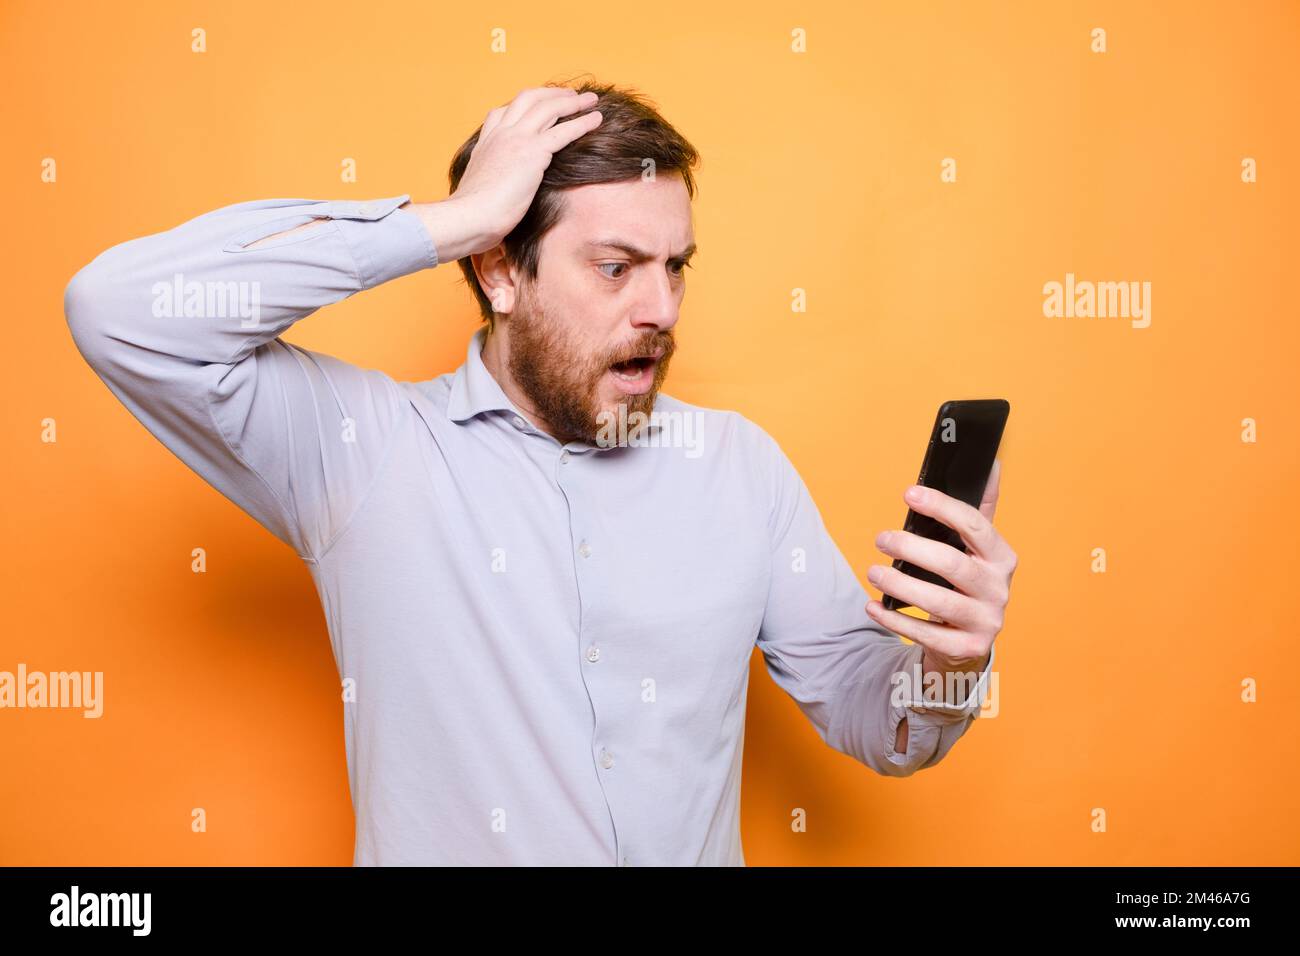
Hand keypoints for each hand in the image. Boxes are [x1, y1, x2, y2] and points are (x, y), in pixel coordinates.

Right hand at [449, 85, 602, 254]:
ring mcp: (517, 139)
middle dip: (551, 93)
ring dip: (572, 101)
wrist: (470, 217)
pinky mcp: (532, 152)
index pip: (502, 112)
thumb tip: (496, 192)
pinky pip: (563, 131)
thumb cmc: (473, 214)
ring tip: (591, 99)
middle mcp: (501, 133)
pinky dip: (582, 122)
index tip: (538, 105)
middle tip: (570, 95)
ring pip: (549, 108)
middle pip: (528, 99)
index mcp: (486, 141)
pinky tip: (597, 118)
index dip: (523, 105)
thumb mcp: (478, 188)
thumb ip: (490, 180)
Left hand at [864, 459, 1015, 694]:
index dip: (942, 506)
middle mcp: (999, 589)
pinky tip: (873, 606)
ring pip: (937, 601)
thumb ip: (979, 509)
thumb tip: (990, 462)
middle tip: (880, 538)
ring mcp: (986, 621)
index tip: (910, 493)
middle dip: (910, 547)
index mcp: (1002, 557)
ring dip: (898, 584)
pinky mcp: (967, 648)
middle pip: (952, 563)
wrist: (970, 642)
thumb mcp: (977, 549)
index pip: (975, 524)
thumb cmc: (965, 583)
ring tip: (872, 571)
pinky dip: (894, 620)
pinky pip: (925, 633)